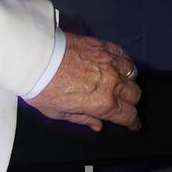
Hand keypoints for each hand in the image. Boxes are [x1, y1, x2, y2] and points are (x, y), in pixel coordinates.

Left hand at [26, 33, 141, 131]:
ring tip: (121, 86)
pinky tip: (118, 67)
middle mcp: (113, 82)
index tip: (133, 125)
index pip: (128, 115)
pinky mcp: (104, 46)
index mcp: (102, 103)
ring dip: (130, 82)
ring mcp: (111, 62)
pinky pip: (124, 56)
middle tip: (124, 107)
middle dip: (131, 104)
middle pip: (134, 94)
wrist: (36, 59)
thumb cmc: (43, 87)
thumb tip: (97, 125)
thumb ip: (82, 119)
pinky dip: (124, 64)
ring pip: (132, 74)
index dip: (132, 122)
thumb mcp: (59, 113)